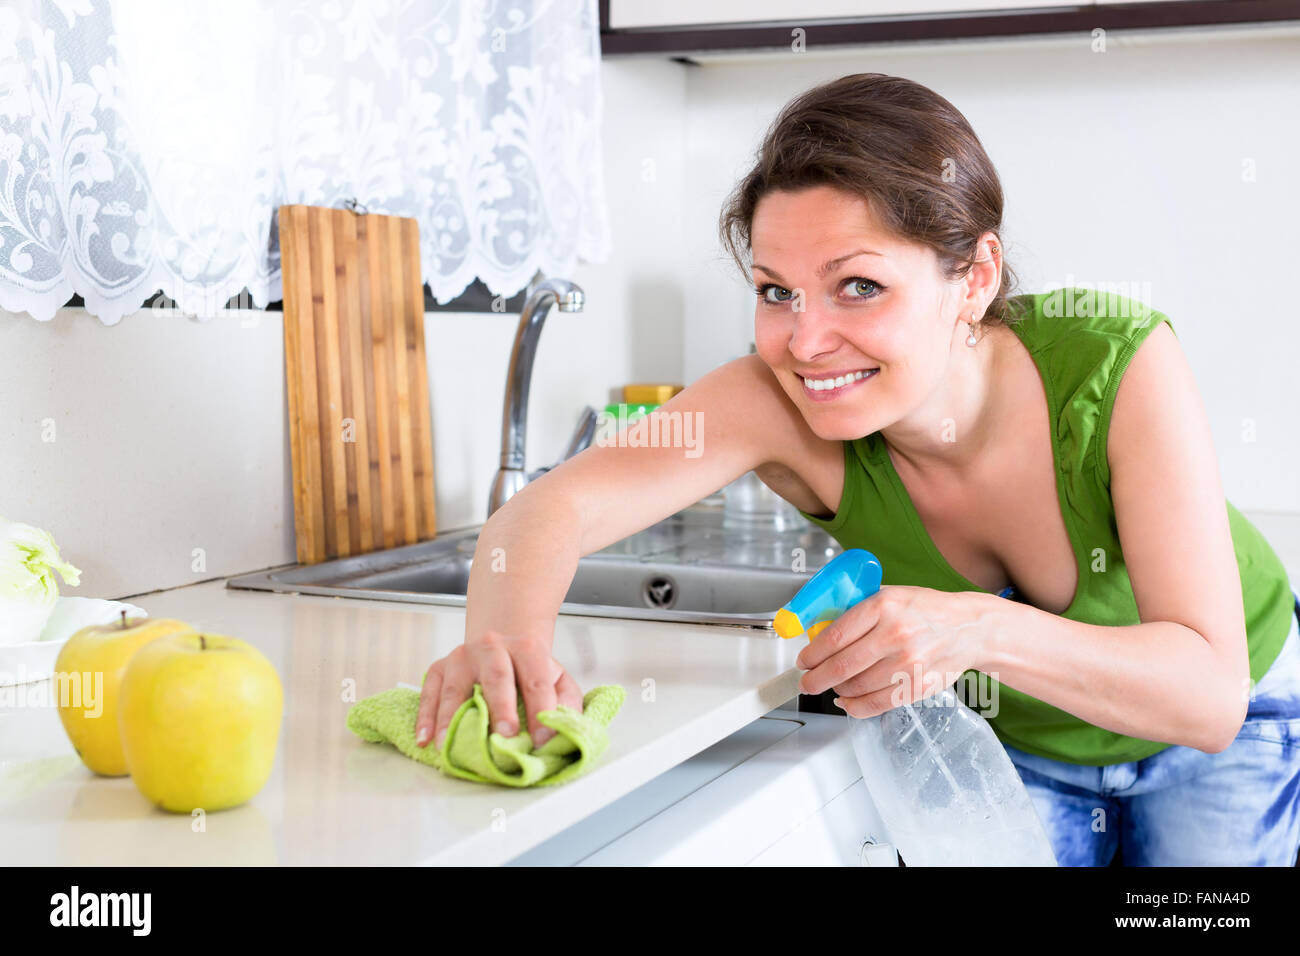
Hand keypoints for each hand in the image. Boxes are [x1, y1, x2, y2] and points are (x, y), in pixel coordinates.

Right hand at [414, 632, 583, 750]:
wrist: (501, 645)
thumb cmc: (529, 671)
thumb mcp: (556, 678)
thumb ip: (566, 701)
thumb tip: (565, 730)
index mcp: (526, 648)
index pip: (537, 680)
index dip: (542, 710)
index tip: (543, 740)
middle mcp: (493, 646)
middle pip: (497, 676)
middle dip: (501, 706)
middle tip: (505, 735)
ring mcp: (462, 656)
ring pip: (456, 687)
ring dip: (453, 718)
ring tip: (451, 745)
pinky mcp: (439, 667)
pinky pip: (430, 692)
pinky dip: (426, 717)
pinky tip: (425, 739)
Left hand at [795, 586, 985, 716]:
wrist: (969, 628)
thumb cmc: (926, 609)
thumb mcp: (889, 596)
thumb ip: (856, 611)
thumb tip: (818, 630)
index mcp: (883, 606)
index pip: (835, 636)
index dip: (812, 654)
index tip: (802, 661)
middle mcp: (895, 634)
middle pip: (842, 666)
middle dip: (815, 679)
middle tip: (806, 682)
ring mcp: (908, 663)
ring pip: (856, 687)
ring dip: (836, 691)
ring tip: (831, 686)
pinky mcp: (918, 686)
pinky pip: (876, 704)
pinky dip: (855, 707)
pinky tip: (847, 701)